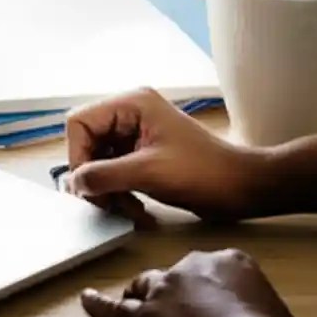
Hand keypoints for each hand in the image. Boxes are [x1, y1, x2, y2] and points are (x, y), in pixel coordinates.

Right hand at [65, 88, 265, 223]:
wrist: (243, 187)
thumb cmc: (202, 173)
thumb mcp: (148, 172)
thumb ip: (104, 174)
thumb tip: (73, 183)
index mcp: (132, 104)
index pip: (80, 122)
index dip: (77, 154)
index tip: (88, 184)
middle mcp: (130, 114)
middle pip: (87, 144)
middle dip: (94, 177)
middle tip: (104, 204)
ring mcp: (137, 136)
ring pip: (99, 163)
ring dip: (108, 190)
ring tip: (125, 211)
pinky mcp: (144, 156)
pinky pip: (116, 173)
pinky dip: (120, 194)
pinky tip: (136, 212)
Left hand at [82, 250, 316, 316]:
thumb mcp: (273, 308)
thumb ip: (253, 301)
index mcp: (228, 260)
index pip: (209, 268)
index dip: (206, 288)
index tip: (210, 301)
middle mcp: (192, 265)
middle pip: (174, 275)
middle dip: (174, 291)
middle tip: (179, 311)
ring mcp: (165, 287)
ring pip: (144, 286)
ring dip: (141, 296)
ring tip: (139, 306)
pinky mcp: (145, 314)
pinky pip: (116, 309)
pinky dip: (100, 304)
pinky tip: (87, 299)